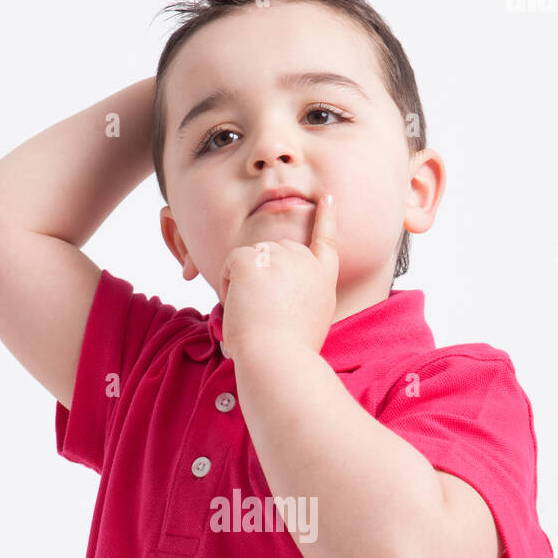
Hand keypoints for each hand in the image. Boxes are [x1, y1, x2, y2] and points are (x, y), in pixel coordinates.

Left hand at [219, 193, 338, 359]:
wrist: (280, 359)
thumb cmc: (292, 352)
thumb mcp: (312, 321)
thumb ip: (304, 297)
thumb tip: (283, 294)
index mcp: (323, 279)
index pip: (326, 241)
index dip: (326, 218)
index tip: (327, 198)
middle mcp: (305, 261)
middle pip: (275, 253)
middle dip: (264, 276)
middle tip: (267, 314)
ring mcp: (280, 256)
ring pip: (252, 259)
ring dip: (246, 284)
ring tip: (257, 315)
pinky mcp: (253, 258)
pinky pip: (232, 263)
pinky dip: (230, 285)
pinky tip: (242, 306)